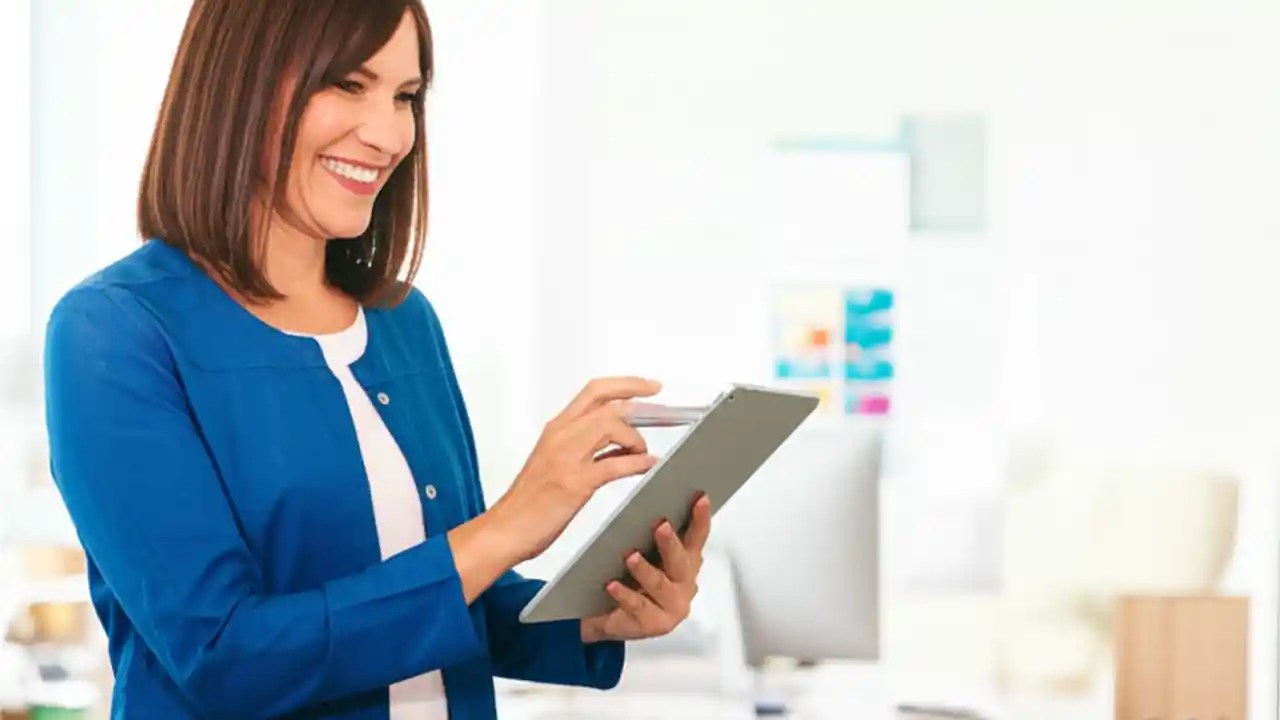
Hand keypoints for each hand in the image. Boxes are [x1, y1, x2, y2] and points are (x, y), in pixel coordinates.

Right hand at [489, 377, 661, 564]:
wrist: (505, 529)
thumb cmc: (528, 501)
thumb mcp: (554, 462)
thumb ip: (583, 448)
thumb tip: (619, 444)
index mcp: (556, 429)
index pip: (594, 392)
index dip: (625, 384)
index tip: (648, 386)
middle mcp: (561, 436)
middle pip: (607, 403)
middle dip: (639, 400)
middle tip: (662, 408)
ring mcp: (567, 458)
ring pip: (611, 426)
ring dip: (635, 438)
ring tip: (642, 453)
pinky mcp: (574, 484)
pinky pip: (615, 464)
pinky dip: (637, 462)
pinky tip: (647, 465)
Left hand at [581, 494, 711, 643]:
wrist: (612, 617)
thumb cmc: (634, 579)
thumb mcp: (647, 554)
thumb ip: (654, 535)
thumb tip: (649, 501)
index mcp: (687, 563)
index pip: (697, 538)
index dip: (701, 518)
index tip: (700, 498)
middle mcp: (684, 585)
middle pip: (681, 562)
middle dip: (671, 544)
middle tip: (661, 525)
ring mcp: (672, 607)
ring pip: (660, 585)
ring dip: (646, 570)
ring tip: (631, 557)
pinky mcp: (653, 624)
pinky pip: (638, 607)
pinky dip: (624, 594)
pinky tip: (612, 585)